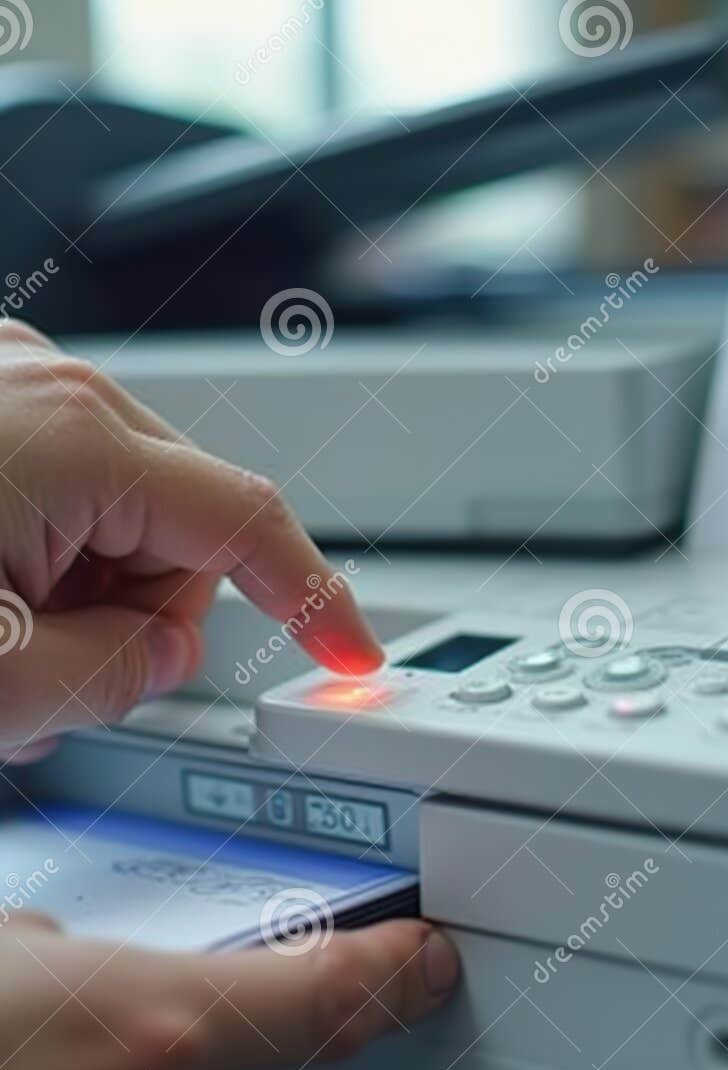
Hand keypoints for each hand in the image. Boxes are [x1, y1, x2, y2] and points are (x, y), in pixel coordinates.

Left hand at [0, 320, 382, 760]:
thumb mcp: (3, 686)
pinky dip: (39, 561)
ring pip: (116, 516)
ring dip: (79, 596)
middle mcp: (47, 384)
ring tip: (1, 636)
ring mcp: (8, 383)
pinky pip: (57, 492)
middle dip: (138, 615)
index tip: (351, 651)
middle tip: (51, 668)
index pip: (248, 522)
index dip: (312, 599)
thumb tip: (165, 656)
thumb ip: (120, 678)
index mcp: (75, 434)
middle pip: (178, 530)